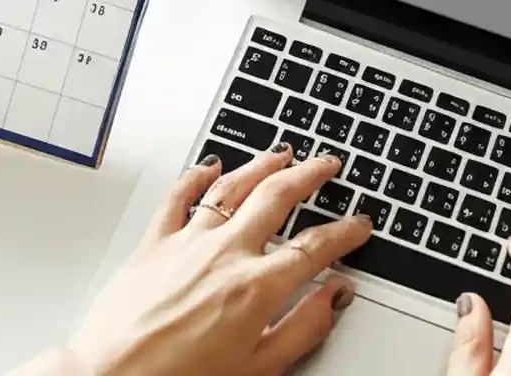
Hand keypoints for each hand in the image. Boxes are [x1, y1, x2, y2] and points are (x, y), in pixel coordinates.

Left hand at [25, 146, 372, 375]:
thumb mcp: (258, 368)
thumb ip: (303, 327)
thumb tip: (334, 297)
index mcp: (256, 287)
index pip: (315, 247)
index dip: (345, 232)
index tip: (358, 224)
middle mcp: (225, 254)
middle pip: (278, 197)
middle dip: (310, 175)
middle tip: (328, 165)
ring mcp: (187, 242)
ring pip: (232, 186)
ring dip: (262, 164)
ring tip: (282, 155)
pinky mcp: (153, 243)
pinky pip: (178, 196)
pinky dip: (196, 175)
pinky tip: (209, 166)